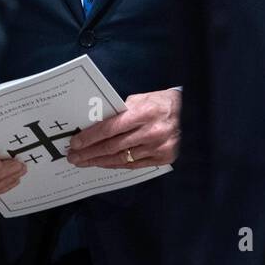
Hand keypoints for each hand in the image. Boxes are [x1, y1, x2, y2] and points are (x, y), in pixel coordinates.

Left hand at [66, 89, 180, 168]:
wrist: (191, 111)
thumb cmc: (160, 102)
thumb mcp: (140, 99)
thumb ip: (120, 112)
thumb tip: (94, 125)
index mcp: (144, 112)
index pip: (110, 128)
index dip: (90, 137)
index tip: (75, 143)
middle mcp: (152, 132)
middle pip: (112, 146)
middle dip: (89, 152)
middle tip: (73, 157)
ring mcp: (159, 147)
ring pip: (121, 158)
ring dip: (100, 161)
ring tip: (84, 162)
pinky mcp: (164, 158)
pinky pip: (134, 165)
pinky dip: (117, 165)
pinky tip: (104, 164)